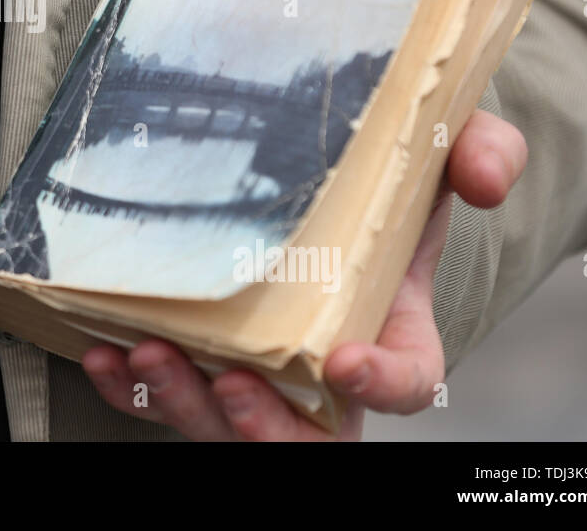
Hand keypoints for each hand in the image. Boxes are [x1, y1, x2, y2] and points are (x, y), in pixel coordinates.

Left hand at [81, 108, 526, 439]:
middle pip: (299, 434)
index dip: (381, 385)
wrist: (322, 176)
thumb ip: (479, 153)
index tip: (343, 361)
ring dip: (181, 402)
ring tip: (145, 351)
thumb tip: (487, 178)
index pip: (406, 386)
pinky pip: (165, 396)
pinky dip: (130, 387)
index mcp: (392, 329)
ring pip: (222, 423)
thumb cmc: (385, 177)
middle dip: (260, 424)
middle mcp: (321, 369)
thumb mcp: (439, 154)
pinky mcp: (201, 356)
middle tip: (229, 380)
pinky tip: (99, 352)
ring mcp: (258, 369)